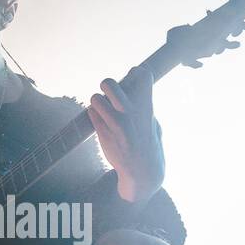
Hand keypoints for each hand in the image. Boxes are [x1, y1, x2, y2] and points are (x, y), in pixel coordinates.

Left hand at [88, 65, 164, 202]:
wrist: (143, 171)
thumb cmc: (147, 142)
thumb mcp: (153, 122)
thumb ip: (144, 105)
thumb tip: (134, 84)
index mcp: (147, 109)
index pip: (143, 77)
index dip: (135, 72)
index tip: (132, 77)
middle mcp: (131, 115)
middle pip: (110, 85)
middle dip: (108, 84)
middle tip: (109, 91)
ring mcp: (116, 125)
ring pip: (96, 99)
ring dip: (98, 100)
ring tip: (103, 106)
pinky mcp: (104, 135)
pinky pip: (92, 113)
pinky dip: (94, 113)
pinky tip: (100, 119)